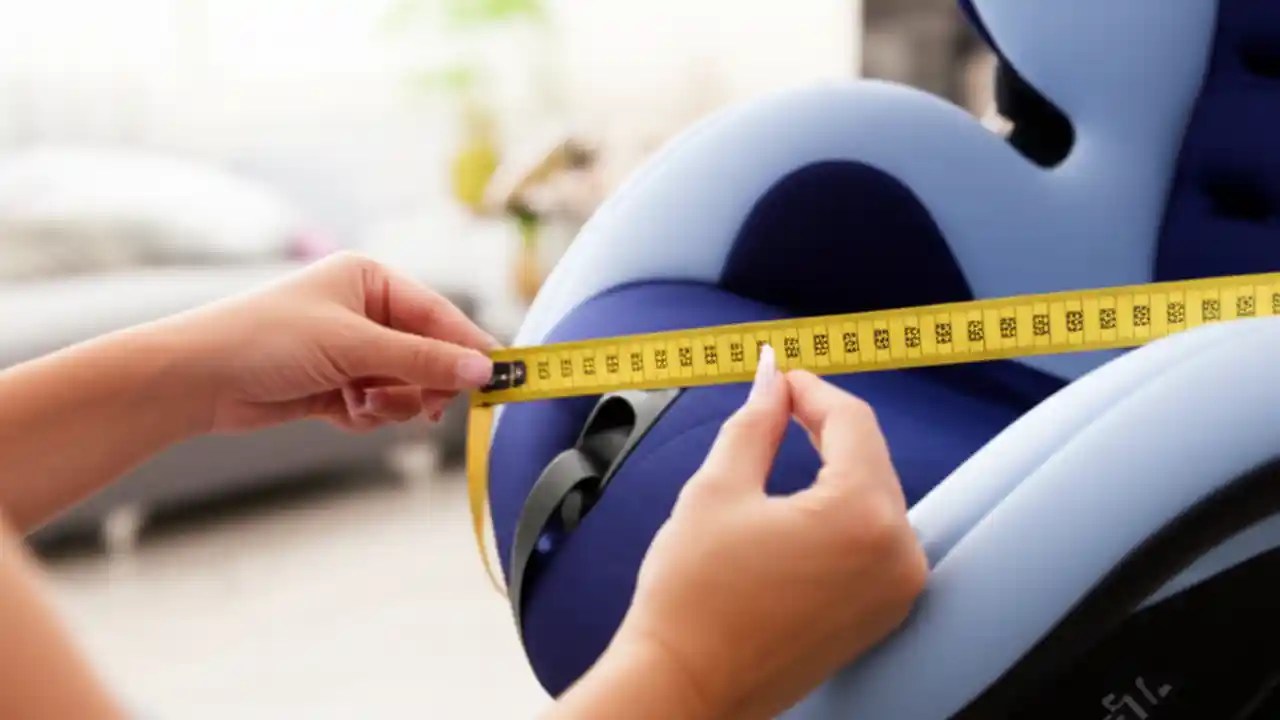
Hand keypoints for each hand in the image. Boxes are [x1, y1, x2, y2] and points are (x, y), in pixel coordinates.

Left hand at [159, 252, 498, 432]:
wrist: (195, 379)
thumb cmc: (264, 340)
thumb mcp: (353, 346)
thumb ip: (423, 361)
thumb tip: (483, 370)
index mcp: (371, 279)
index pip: (439, 315)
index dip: (469, 348)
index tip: (501, 379)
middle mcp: (365, 310)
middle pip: (428, 355)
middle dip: (423, 384)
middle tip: (427, 408)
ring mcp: (351, 349)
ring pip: (406, 386)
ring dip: (392, 403)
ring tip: (361, 403)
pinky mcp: (337, 384)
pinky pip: (380, 405)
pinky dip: (369, 414)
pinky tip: (342, 411)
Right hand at [603, 348, 927, 718]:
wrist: (683, 686)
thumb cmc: (692, 597)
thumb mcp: (719, 488)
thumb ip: (756, 423)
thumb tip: (771, 378)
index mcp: (863, 517)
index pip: (852, 423)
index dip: (811, 389)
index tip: (778, 377)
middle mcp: (897, 555)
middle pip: (870, 458)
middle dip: (824, 425)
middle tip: (777, 403)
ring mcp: (895, 592)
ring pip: (874, 498)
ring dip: (836, 467)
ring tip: (786, 445)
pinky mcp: (880, 616)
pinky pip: (874, 541)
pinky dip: (843, 513)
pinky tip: (803, 503)